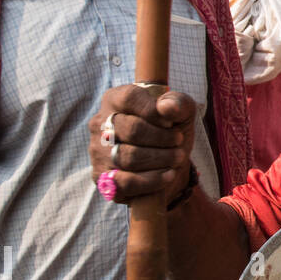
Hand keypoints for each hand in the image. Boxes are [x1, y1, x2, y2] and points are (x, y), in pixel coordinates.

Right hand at [89, 85, 195, 205]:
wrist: (169, 166)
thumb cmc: (170, 132)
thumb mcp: (182, 113)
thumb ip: (178, 102)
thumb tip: (166, 107)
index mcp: (116, 99)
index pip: (130, 97)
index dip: (154, 110)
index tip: (171, 122)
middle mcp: (100, 124)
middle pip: (132, 129)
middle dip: (163, 137)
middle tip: (178, 141)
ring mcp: (98, 152)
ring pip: (130, 157)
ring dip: (161, 158)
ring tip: (177, 157)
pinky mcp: (102, 178)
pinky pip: (126, 182)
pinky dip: (153, 180)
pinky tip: (169, 174)